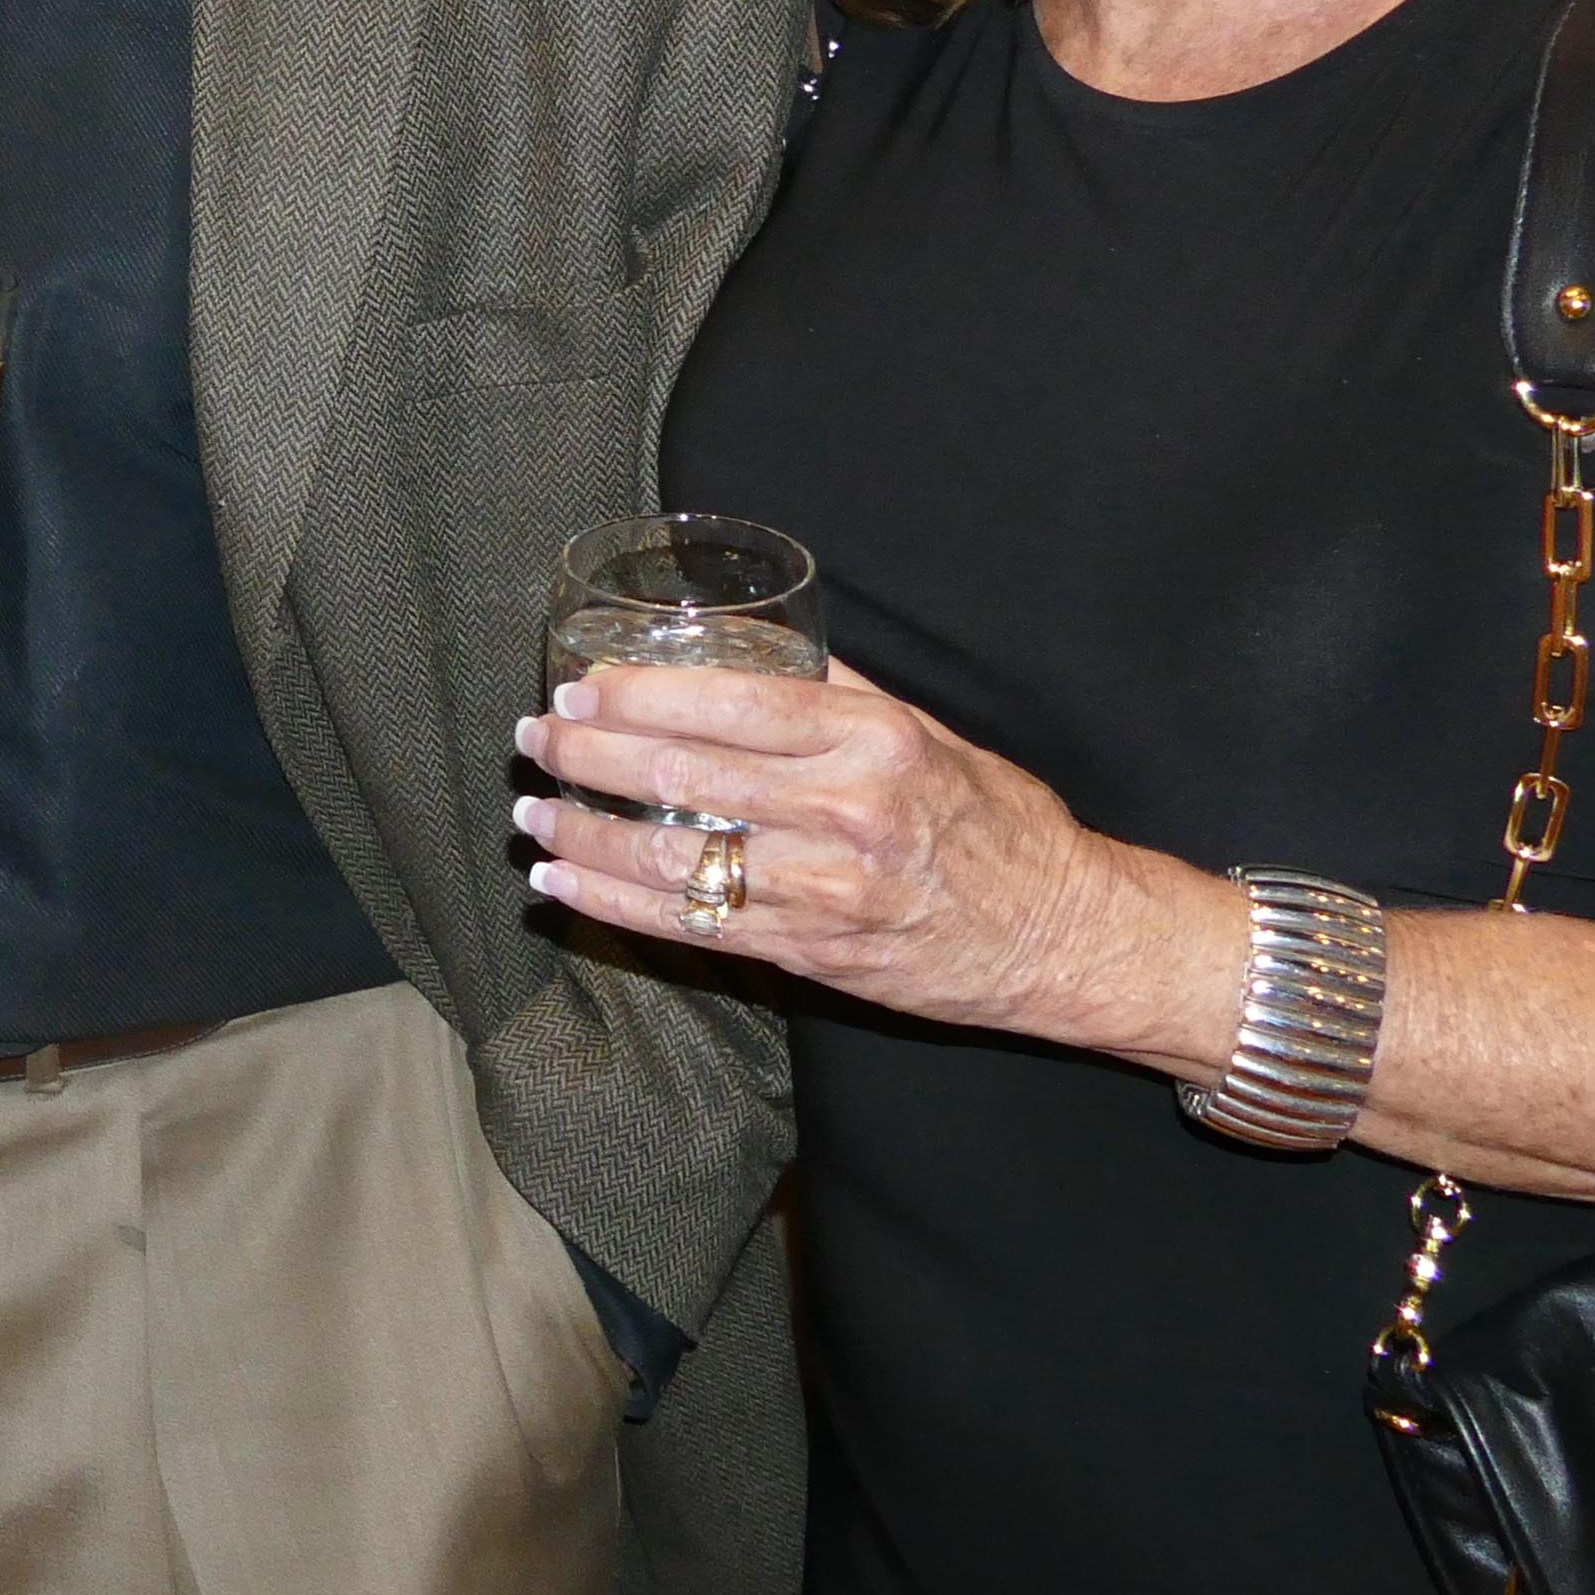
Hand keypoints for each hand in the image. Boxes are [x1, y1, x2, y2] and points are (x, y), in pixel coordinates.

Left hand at [512, 655, 1230, 1058]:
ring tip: (532, 815)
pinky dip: (614, 907)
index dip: (636, 697)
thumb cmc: (996, 824)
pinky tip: (565, 886)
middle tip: (536, 737)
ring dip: (584, 836)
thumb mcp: (930, 733)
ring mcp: (824, 891)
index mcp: (871, 741)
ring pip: (674, 860)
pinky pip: (691, 929)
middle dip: (589, 756)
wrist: (1062, 935)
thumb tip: (757, 641)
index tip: (578, 688)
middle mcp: (844, 812)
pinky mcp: (810, 953)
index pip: (727, 705)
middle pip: (683, 776)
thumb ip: (841, 691)